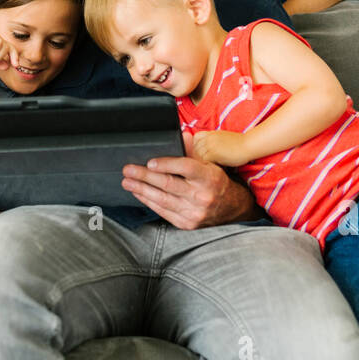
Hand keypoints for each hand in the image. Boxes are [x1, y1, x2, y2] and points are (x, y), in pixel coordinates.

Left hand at [121, 132, 256, 228]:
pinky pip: (163, 211)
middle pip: (168, 184)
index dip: (166, 164)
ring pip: (162, 199)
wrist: (231, 208)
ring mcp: (194, 212)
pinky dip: (148, 201)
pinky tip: (139, 194)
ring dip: (141, 190)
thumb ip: (193, 151)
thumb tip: (181, 136)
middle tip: (128, 169)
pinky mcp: (186, 223)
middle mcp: (202, 195)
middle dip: (145, 176)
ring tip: (127, 182)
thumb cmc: (216, 182)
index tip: (150, 161)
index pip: (185, 168)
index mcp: (209, 177)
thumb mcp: (209, 164)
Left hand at [190, 129, 251, 166]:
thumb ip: (213, 141)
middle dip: (197, 156)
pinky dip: (206, 166)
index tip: (201, 153)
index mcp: (210, 133)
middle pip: (194, 148)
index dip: (196, 146)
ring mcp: (209, 145)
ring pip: (197, 156)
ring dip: (201, 162)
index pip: (195, 138)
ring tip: (208, 167)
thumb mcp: (223, 138)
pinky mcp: (212, 154)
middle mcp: (208, 138)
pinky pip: (203, 161)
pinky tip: (213, 168)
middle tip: (203, 164)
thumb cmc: (239, 144)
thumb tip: (207, 150)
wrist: (248, 145)